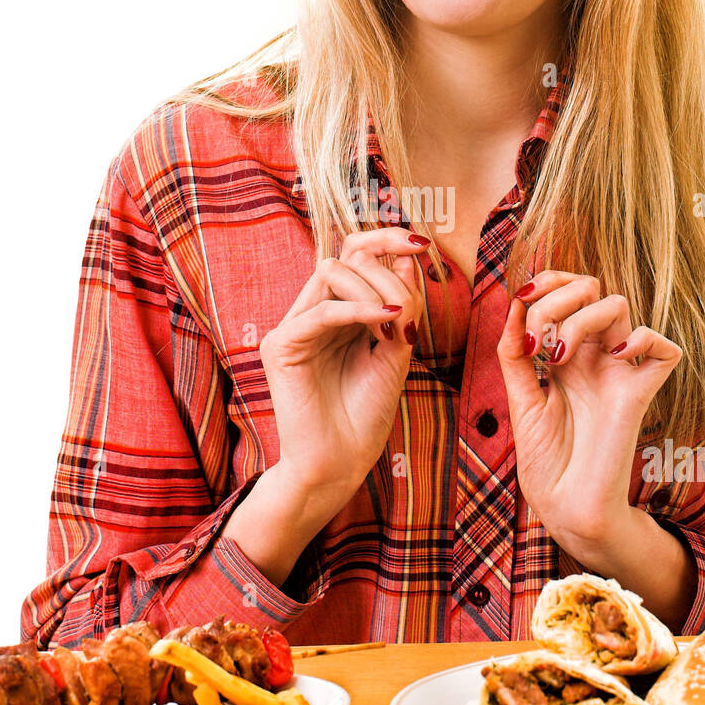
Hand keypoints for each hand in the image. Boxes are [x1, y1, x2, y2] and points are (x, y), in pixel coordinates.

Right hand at [255, 227, 428, 536]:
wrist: (340, 464)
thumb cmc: (366, 415)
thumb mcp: (395, 350)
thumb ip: (400, 305)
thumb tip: (407, 257)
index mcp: (339, 312)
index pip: (356, 256)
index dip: (386, 240)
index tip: (423, 244)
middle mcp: (313, 313)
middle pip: (344, 255)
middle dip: (385, 265)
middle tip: (409, 302)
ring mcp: (294, 327)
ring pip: (330, 273)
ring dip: (373, 289)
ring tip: (397, 321)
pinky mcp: (280, 347)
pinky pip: (321, 312)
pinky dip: (357, 311)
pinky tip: (386, 323)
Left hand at [497, 272, 682, 552]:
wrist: (566, 508)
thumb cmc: (545, 462)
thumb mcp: (520, 400)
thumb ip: (514, 354)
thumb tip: (512, 304)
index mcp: (566, 354)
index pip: (568, 290)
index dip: (548, 281)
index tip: (521, 300)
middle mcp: (594, 356)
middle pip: (590, 288)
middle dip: (557, 299)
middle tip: (538, 342)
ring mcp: (619, 372)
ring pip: (618, 304)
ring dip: (581, 319)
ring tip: (558, 358)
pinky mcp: (640, 394)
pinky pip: (665, 348)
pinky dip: (642, 339)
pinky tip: (614, 357)